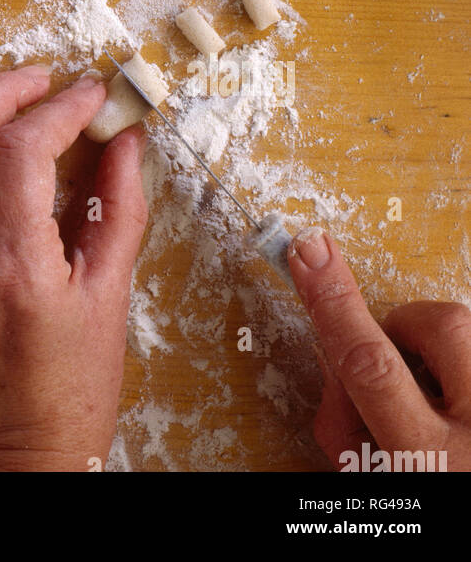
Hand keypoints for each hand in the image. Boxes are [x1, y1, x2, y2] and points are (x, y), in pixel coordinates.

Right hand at [288, 227, 470, 470]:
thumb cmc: (440, 510)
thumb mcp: (384, 490)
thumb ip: (357, 437)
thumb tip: (340, 375)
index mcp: (434, 468)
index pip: (369, 366)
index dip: (334, 302)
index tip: (309, 252)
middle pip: (436, 331)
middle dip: (401, 331)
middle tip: (392, 382)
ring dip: (446, 357)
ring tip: (440, 409)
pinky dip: (470, 375)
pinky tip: (465, 416)